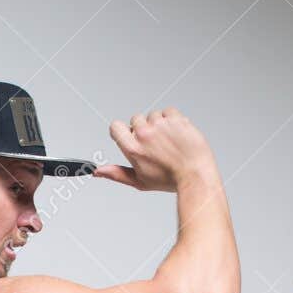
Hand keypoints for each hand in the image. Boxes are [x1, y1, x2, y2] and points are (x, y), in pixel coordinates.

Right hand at [95, 108, 216, 191]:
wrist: (195, 173)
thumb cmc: (169, 180)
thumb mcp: (139, 181)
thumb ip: (117, 174)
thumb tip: (98, 172)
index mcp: (133, 149)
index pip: (115, 126)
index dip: (123, 130)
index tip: (131, 135)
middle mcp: (144, 134)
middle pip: (136, 119)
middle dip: (145, 128)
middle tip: (157, 144)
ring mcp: (160, 125)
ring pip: (153, 115)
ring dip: (160, 124)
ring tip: (170, 141)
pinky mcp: (175, 118)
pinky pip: (169, 111)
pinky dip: (173, 120)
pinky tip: (177, 134)